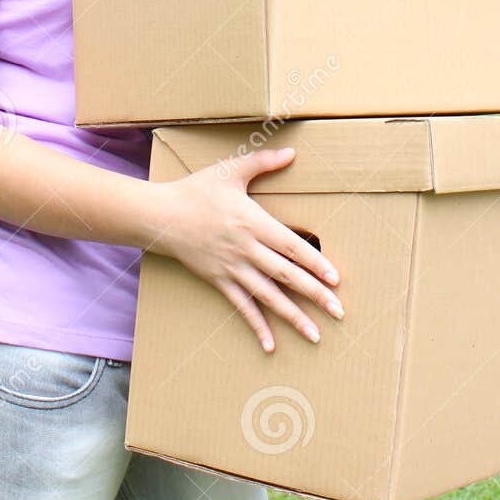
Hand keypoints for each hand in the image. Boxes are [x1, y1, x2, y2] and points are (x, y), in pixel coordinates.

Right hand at [152, 146, 343, 352]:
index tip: (335, 278)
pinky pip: (241, 307)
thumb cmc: (196, 191)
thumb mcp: (229, 170)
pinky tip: (271, 345)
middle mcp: (246, 249)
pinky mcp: (219, 281)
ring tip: (316, 335)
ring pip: (268, 297)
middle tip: (339, 312)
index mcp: (253, 222)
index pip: (291, 246)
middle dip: (315, 294)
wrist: (161, 216)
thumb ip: (262, 162)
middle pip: (286, 275)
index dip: (315, 262)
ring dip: (293, 317)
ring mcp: (232, 268)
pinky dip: (257, 326)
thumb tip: (292, 153)